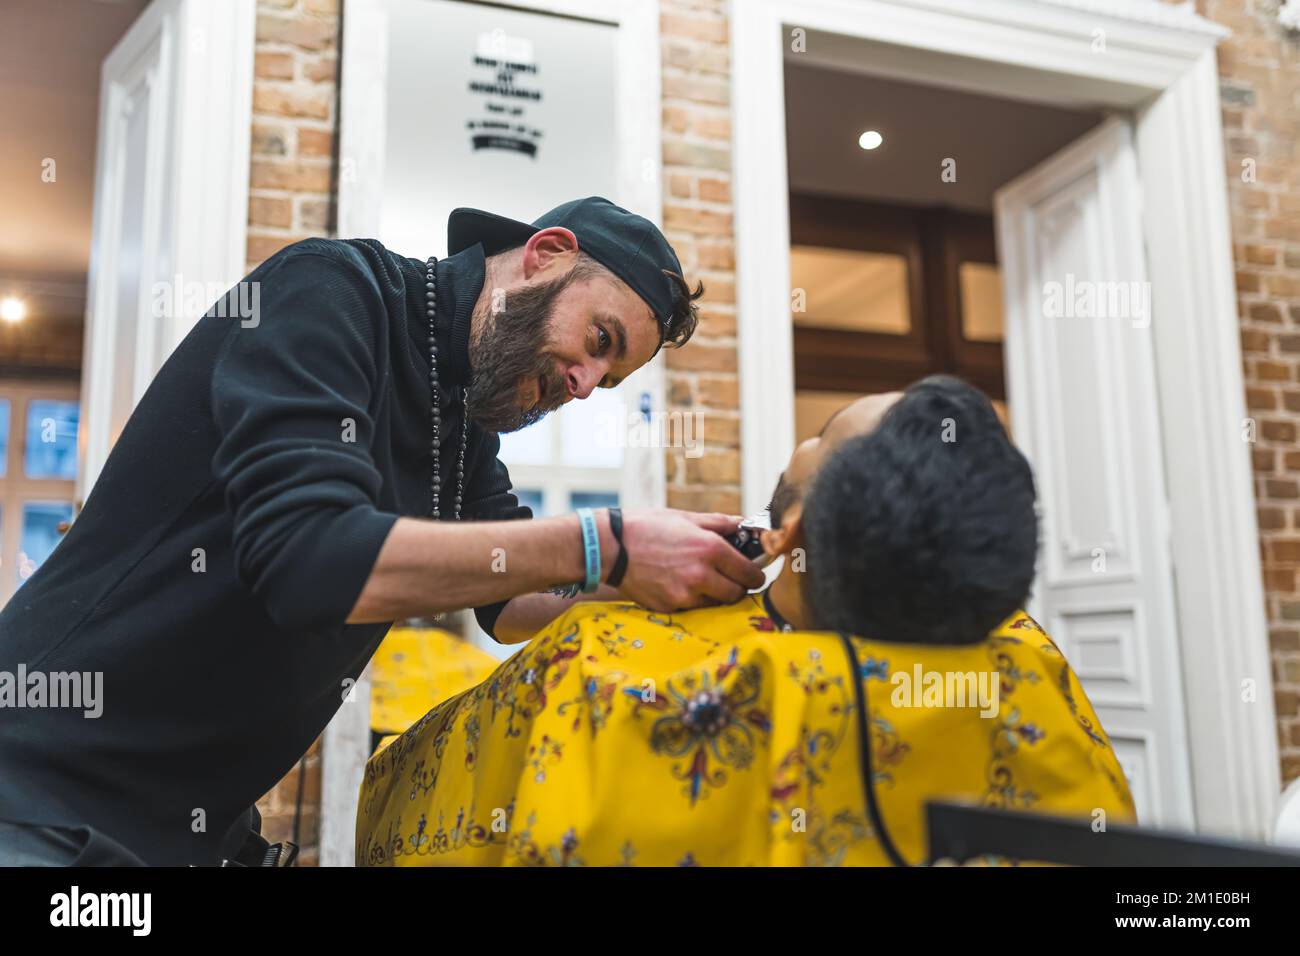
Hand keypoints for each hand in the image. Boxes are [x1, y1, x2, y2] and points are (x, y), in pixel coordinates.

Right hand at [615, 508, 766, 611]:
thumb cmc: (645, 526)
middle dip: (738, 587)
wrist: (608, 547)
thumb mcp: (685, 518)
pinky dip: (693, 599)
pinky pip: (692, 607)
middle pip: (737, 594)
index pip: (749, 572)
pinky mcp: (669, 607)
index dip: (755, 573)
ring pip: (716, 603)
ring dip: (716, 595)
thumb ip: (719, 524)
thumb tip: (743, 525)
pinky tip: (680, 583)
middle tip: (731, 578)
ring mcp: (684, 594)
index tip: (753, 572)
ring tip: (702, 579)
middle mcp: (701, 575)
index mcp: (710, 548)